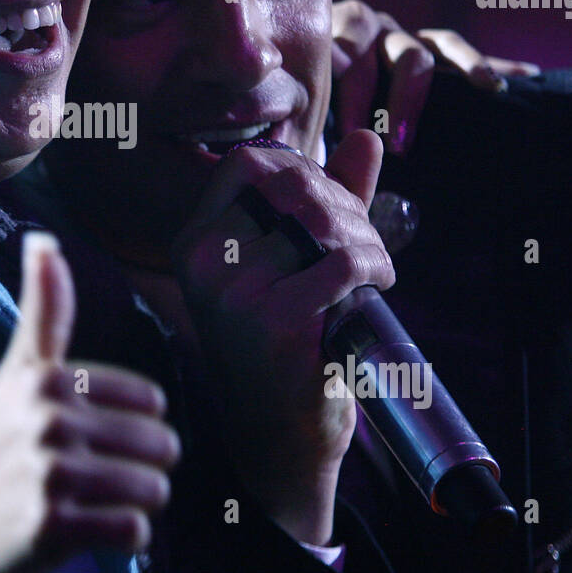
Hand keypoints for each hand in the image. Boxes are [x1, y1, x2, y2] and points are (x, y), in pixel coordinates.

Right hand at [0, 232, 179, 572]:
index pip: (150, 401)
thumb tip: (44, 238)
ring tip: (98, 504)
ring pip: (152, 489)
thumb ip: (44, 310)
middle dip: (143, 468)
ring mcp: (52, 475)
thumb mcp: (16, 372)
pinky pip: (135, 532)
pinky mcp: (55, 527)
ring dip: (136, 504)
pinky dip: (126, 539)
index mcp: (49, 379)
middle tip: (98, 477)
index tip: (95, 436)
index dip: (135, 424)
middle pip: (159, 446)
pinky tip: (94, 532)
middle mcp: (50, 421)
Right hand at [170, 132, 393, 544]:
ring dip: (366, 238)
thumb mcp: (298, 263)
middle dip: (345, 203)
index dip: (302, 167)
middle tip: (364, 239)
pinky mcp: (276, 325)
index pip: (248, 163)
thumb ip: (332, 197)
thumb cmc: (287, 344)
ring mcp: (235, 295)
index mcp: (193, 243)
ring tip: (375, 266)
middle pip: (292, 187)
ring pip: (323, 223)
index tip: (330, 201)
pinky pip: (342, 263)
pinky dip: (374, 266)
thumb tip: (369, 136)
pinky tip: (378, 287)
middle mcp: (203, 264)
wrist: (278, 436)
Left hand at [331, 0, 539, 153]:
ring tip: (486, 87)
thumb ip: (311, 117)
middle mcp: (377, 29)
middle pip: (400, 50)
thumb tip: (317, 140)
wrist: (321, 93)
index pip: (349, 43)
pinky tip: (526, 76)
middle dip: (402, 98)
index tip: (349, 126)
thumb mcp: (306, 110)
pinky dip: (495, 65)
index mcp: (340, 34)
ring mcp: (408, 37)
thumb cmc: (312, 112)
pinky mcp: (436, 52)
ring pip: (438, 47)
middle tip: (400, 142)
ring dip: (461, 69)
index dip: (349, 83)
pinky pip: (467, 57)